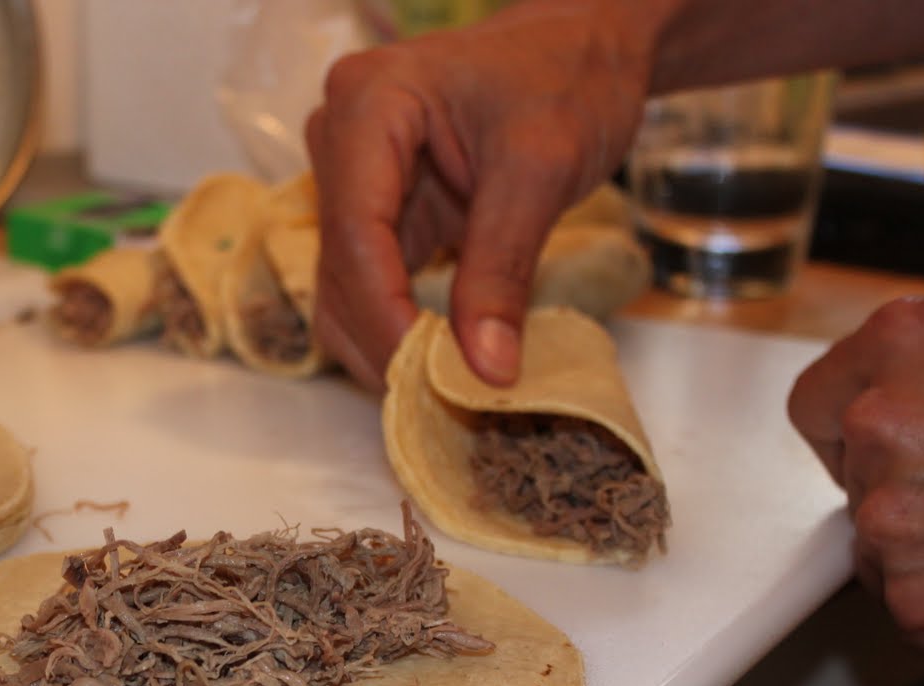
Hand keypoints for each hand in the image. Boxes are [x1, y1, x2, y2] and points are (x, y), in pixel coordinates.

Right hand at [304, 1, 655, 389]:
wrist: (585, 47)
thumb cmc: (567, 76)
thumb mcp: (542, 170)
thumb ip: (504, 270)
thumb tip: (485, 368)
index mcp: (369, 105)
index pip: (353, 232)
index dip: (385, 314)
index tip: (427, 377)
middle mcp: (340, 140)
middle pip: (338, 269)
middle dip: (384, 339)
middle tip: (442, 400)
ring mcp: (353, 179)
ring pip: (345, 289)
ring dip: (387, 345)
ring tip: (445, 390)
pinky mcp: (379, 212)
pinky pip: (373, 285)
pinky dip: (402, 329)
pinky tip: (441, 363)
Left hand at [789, 297, 923, 679]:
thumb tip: (903, 399)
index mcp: (905, 343)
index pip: (817, 401)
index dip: (848, 433)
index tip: (877, 450)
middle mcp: (885, 420)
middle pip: (855, 479)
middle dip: (908, 491)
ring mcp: (894, 514)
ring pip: (884, 547)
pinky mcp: (916, 596)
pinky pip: (916, 606)